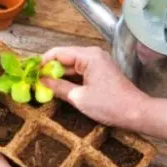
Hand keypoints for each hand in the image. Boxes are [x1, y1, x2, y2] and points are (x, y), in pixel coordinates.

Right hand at [41, 47, 166, 141]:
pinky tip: (58, 89)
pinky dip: (69, 79)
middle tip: (34, 82)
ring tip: (43, 87)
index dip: (42, 63)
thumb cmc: (110, 105)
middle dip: (49, 70)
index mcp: (88, 56)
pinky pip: (79, 72)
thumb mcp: (79, 97)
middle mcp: (92, 55)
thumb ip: (58, 87)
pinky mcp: (99, 72)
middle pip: (63, 58)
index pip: (57, 53)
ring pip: (70, 66)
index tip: (30, 73)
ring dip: (58, 76)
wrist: (137, 113)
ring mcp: (97, 63)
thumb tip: (41, 82)